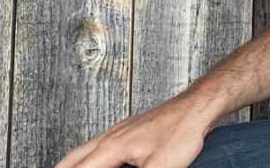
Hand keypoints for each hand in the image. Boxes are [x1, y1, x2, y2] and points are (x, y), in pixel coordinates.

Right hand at [52, 93, 214, 167]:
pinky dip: (88, 154)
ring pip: (85, 148)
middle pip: (73, 159)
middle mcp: (110, 136)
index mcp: (111, 148)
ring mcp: (120, 130)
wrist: (196, 107)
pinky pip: (99, 143)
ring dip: (72, 163)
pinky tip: (99, 158)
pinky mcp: (130, 128)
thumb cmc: (181, 132)